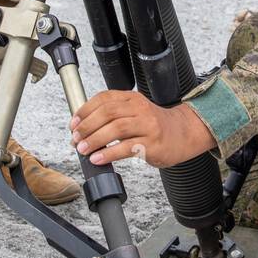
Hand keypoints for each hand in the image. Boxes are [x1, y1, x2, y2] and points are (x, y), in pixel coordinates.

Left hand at [70, 90, 214, 167]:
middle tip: (75, 139)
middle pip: (107, 113)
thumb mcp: (135, 112)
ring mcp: (148, 126)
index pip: (103, 98)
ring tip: (83, 149)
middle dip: (87, 127)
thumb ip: (113, 115)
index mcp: (132, 98)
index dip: (85, 111)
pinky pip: (126, 148)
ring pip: (116, 129)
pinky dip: (109, 153)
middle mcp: (140, 109)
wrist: (183, 134)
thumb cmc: (155, 126)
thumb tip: (82, 129)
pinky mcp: (152, 144)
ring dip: (95, 140)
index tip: (73, 124)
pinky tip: (98, 158)